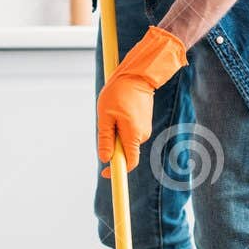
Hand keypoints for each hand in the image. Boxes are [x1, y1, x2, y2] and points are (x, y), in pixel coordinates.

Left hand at [97, 26, 187, 174]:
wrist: (138, 74)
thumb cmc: (119, 92)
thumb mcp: (105, 115)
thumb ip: (106, 139)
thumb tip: (105, 158)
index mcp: (133, 135)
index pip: (129, 163)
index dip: (117, 172)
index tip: (105, 174)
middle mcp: (142, 135)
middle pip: (125, 152)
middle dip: (113, 146)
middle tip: (105, 124)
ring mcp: (144, 129)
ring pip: (126, 141)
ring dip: (116, 133)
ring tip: (112, 112)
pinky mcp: (143, 123)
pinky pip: (130, 132)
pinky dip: (121, 127)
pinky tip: (119, 110)